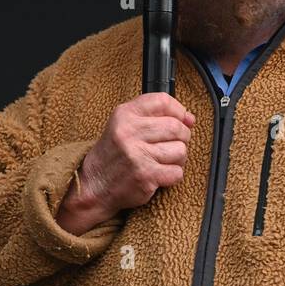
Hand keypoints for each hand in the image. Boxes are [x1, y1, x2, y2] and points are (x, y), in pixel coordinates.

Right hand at [57, 92, 195, 232]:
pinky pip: (177, 172)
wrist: (94, 184)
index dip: (179, 110)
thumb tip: (190, 119)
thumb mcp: (125, 125)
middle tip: (174, 144)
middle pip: (176, 127)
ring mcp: (138, 154)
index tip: (182, 120)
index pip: (162, 101)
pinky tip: (160, 174)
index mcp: (125, 114)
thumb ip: (155, 117)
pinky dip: (173, 175)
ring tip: (164, 160)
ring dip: (178, 158)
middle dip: (182, 137)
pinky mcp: (146, 175)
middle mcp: (130, 132)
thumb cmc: (114, 155)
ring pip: (180, 150)